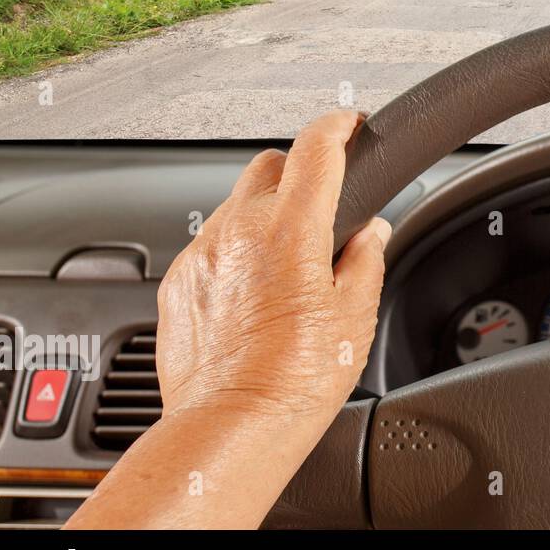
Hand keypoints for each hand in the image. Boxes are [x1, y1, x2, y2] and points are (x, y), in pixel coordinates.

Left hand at [157, 109, 389, 424]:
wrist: (232, 426)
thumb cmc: (295, 379)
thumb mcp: (356, 315)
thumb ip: (365, 259)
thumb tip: (372, 233)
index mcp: (291, 229)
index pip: (315, 148)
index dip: (337, 125)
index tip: (348, 123)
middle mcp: (238, 230)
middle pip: (268, 165)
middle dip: (298, 171)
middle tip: (323, 203)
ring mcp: (202, 255)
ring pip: (235, 206)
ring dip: (264, 216)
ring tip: (289, 263)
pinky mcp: (178, 284)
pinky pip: (209, 247)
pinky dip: (235, 253)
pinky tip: (255, 294)